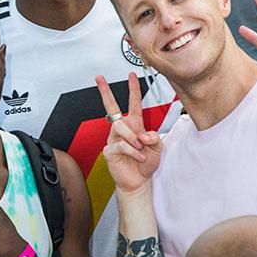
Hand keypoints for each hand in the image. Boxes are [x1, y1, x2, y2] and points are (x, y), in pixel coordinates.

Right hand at [96, 72, 162, 195]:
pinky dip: (133, 151)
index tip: (131, 75)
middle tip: (99, 78)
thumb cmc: (146, 163)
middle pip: (111, 106)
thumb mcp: (157, 147)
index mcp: (134, 124)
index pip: (133, 103)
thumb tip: (144, 134)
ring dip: (134, 138)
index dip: (133, 88)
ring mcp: (114, 139)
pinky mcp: (109, 150)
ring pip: (120, 126)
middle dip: (105, 91)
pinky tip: (138, 156)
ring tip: (140, 148)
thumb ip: (154, 137)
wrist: (139, 181)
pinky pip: (121, 144)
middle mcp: (122, 129)